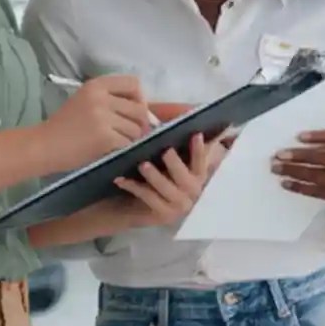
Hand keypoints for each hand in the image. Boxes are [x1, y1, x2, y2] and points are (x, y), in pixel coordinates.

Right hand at [36, 74, 152, 171]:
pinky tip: (111, 150)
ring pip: (136, 128)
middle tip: (129, 132)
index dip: (138, 98)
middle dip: (139, 123)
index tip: (131, 111)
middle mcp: (101, 97)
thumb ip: (110, 99)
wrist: (44, 145)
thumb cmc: (63, 126)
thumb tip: (144, 108)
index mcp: (96, 85)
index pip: (133, 83)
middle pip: (139, 108)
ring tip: (117, 142)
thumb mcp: (84, 101)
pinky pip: (128, 142)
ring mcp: (103, 117)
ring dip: (131, 138)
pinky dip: (123, 149)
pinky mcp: (105, 137)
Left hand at [110, 133, 228, 228]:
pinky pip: (149, 199)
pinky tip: (122, 178)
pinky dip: (135, 187)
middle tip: (166, 151)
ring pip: (169, 190)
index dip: (200, 150)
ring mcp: (179, 207)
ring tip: (143, 164)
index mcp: (196, 175)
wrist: (128, 204)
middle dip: (176, 164)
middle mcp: (192, 192)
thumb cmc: (148, 172)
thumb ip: (172, 133)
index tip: (196, 134)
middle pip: (188, 179)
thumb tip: (186, 109)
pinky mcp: (162, 216)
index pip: (202, 162)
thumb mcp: (160, 150)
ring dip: (156, 177)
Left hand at [271, 114, 324, 231]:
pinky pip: (321, 192)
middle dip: (301, 156)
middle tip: (279, 155)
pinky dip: (302, 188)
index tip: (298, 137)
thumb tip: (302, 137)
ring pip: (322, 177)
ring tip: (277, 168)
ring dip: (296, 172)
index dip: (320, 137)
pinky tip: (287, 183)